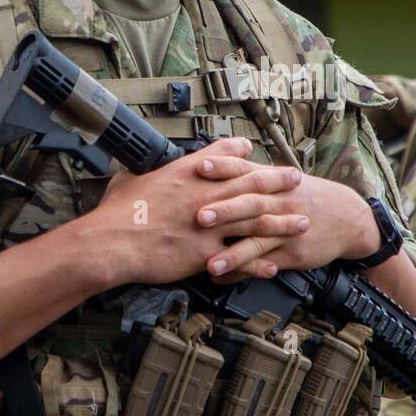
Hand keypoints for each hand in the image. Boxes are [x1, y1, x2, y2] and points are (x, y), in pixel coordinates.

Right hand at [80, 136, 307, 286]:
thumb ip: (139, 175)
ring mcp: (210, 225)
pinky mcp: (207, 253)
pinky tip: (275, 266)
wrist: (112, 242)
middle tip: (297, 178)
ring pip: (256, 221)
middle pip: (250, 184)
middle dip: (277, 181)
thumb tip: (131, 172)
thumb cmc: (117, 213)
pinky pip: (240, 259)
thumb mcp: (127, 181)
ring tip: (302, 222)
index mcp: (187, 175)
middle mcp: (205, 195)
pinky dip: (259, 263)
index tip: (253, 149)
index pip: (221, 156)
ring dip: (282, 222)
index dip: (240, 152)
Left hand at [194, 156, 379, 280]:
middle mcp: (281, 203)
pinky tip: (222, 278)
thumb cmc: (308, 197)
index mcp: (276, 182)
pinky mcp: (293, 253)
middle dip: (226, 210)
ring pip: (258, 241)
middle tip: (199, 216)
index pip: (247, 170)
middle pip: (252, 205)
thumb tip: (215, 162)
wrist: (349, 219)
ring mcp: (287, 230)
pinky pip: (264, 264)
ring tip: (209, 263)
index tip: (201, 166)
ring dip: (233, 254)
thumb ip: (252, 173)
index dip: (224, 167)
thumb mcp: (286, 180)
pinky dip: (242, 272)